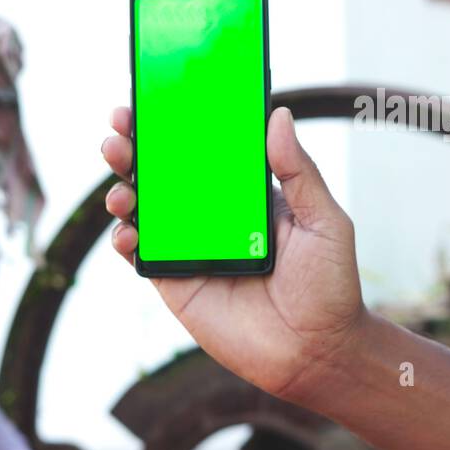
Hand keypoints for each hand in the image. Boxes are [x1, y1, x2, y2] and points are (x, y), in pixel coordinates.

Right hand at [100, 105, 366, 405]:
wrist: (319, 352)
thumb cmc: (331, 285)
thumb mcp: (324, 220)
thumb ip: (298, 171)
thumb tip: (279, 114)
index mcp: (247, 193)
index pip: (206, 149)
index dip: (178, 124)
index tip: (156, 97)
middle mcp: (214, 215)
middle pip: (165, 172)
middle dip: (135, 147)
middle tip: (119, 128)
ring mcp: (192, 247)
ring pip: (145, 209)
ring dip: (122, 187)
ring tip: (120, 177)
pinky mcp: (177, 282)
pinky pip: (141, 255)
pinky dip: (125, 239)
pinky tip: (127, 230)